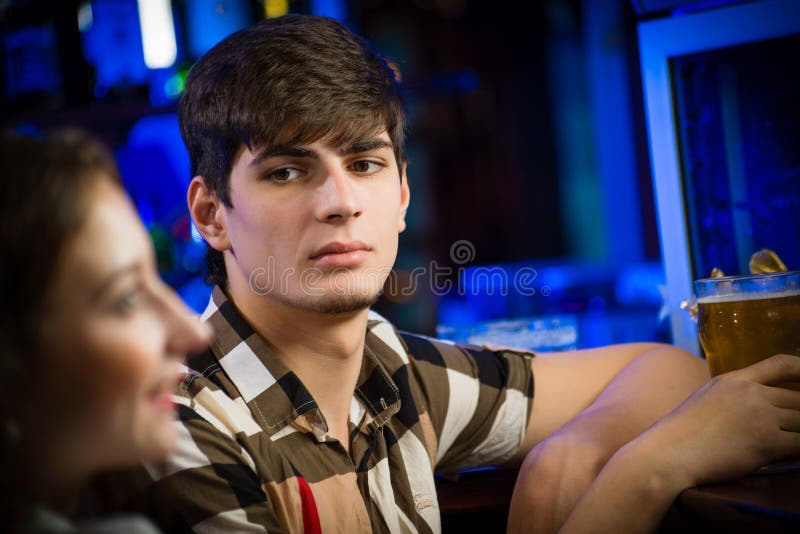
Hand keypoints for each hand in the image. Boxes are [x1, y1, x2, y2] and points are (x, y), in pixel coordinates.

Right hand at [641, 354, 799, 487]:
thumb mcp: (705, 399)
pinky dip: (799, 450)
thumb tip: (756, 406)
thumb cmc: (681, 433)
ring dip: (798, 434)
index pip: (782, 364)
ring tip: (787, 443)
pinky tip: (789, 455)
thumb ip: (732, 396)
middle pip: (799, 399)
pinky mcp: (767, 441)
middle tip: (792, 428)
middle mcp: (750, 392)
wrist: (668, 453)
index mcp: (735, 380)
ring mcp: (760, 415)